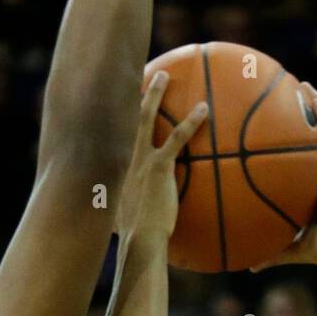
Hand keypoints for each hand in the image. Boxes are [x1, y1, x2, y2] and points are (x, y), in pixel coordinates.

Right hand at [116, 71, 208, 242]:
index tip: (116, 101)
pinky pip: (178, 137)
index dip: (113, 117)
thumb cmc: (132, 237)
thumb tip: (119, 220)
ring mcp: (141, 159)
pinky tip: (204, 108)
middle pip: (123, 117)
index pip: (112, 135)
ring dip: (155, 93)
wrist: (139, 240)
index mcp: (114, 168)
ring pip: (145, 117)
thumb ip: (119, 210)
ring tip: (163, 75)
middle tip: (139, 75)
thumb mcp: (115, 220)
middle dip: (128, 93)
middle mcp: (124, 158)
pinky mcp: (159, 166)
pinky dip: (191, 121)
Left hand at [252, 84, 316, 271]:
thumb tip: (251, 266)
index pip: (303, 162)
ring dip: (315, 105)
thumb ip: (275, 253)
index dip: (294, 146)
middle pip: (314, 139)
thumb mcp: (296, 248)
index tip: (277, 133)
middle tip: (286, 99)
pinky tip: (312, 95)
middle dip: (303, 118)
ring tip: (301, 85)